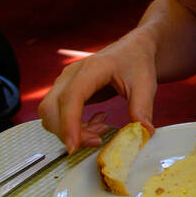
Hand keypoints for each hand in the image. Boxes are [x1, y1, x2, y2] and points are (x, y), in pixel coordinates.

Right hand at [38, 33, 157, 154]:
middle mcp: (72, 74)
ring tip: (101, 129)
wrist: (133, 50)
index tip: (73, 146)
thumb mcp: (145, 84)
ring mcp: (65, 82)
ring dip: (70, 130)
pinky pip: (58, 114)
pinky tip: (97, 123)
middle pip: (51, 108)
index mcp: (92, 68)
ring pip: (50, 113)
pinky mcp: (66, 91)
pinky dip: (73, 126)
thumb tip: (143, 132)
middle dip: (67, 131)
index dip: (68, 123)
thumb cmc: (137, 62)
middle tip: (97, 140)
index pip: (71, 97)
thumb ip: (142, 108)